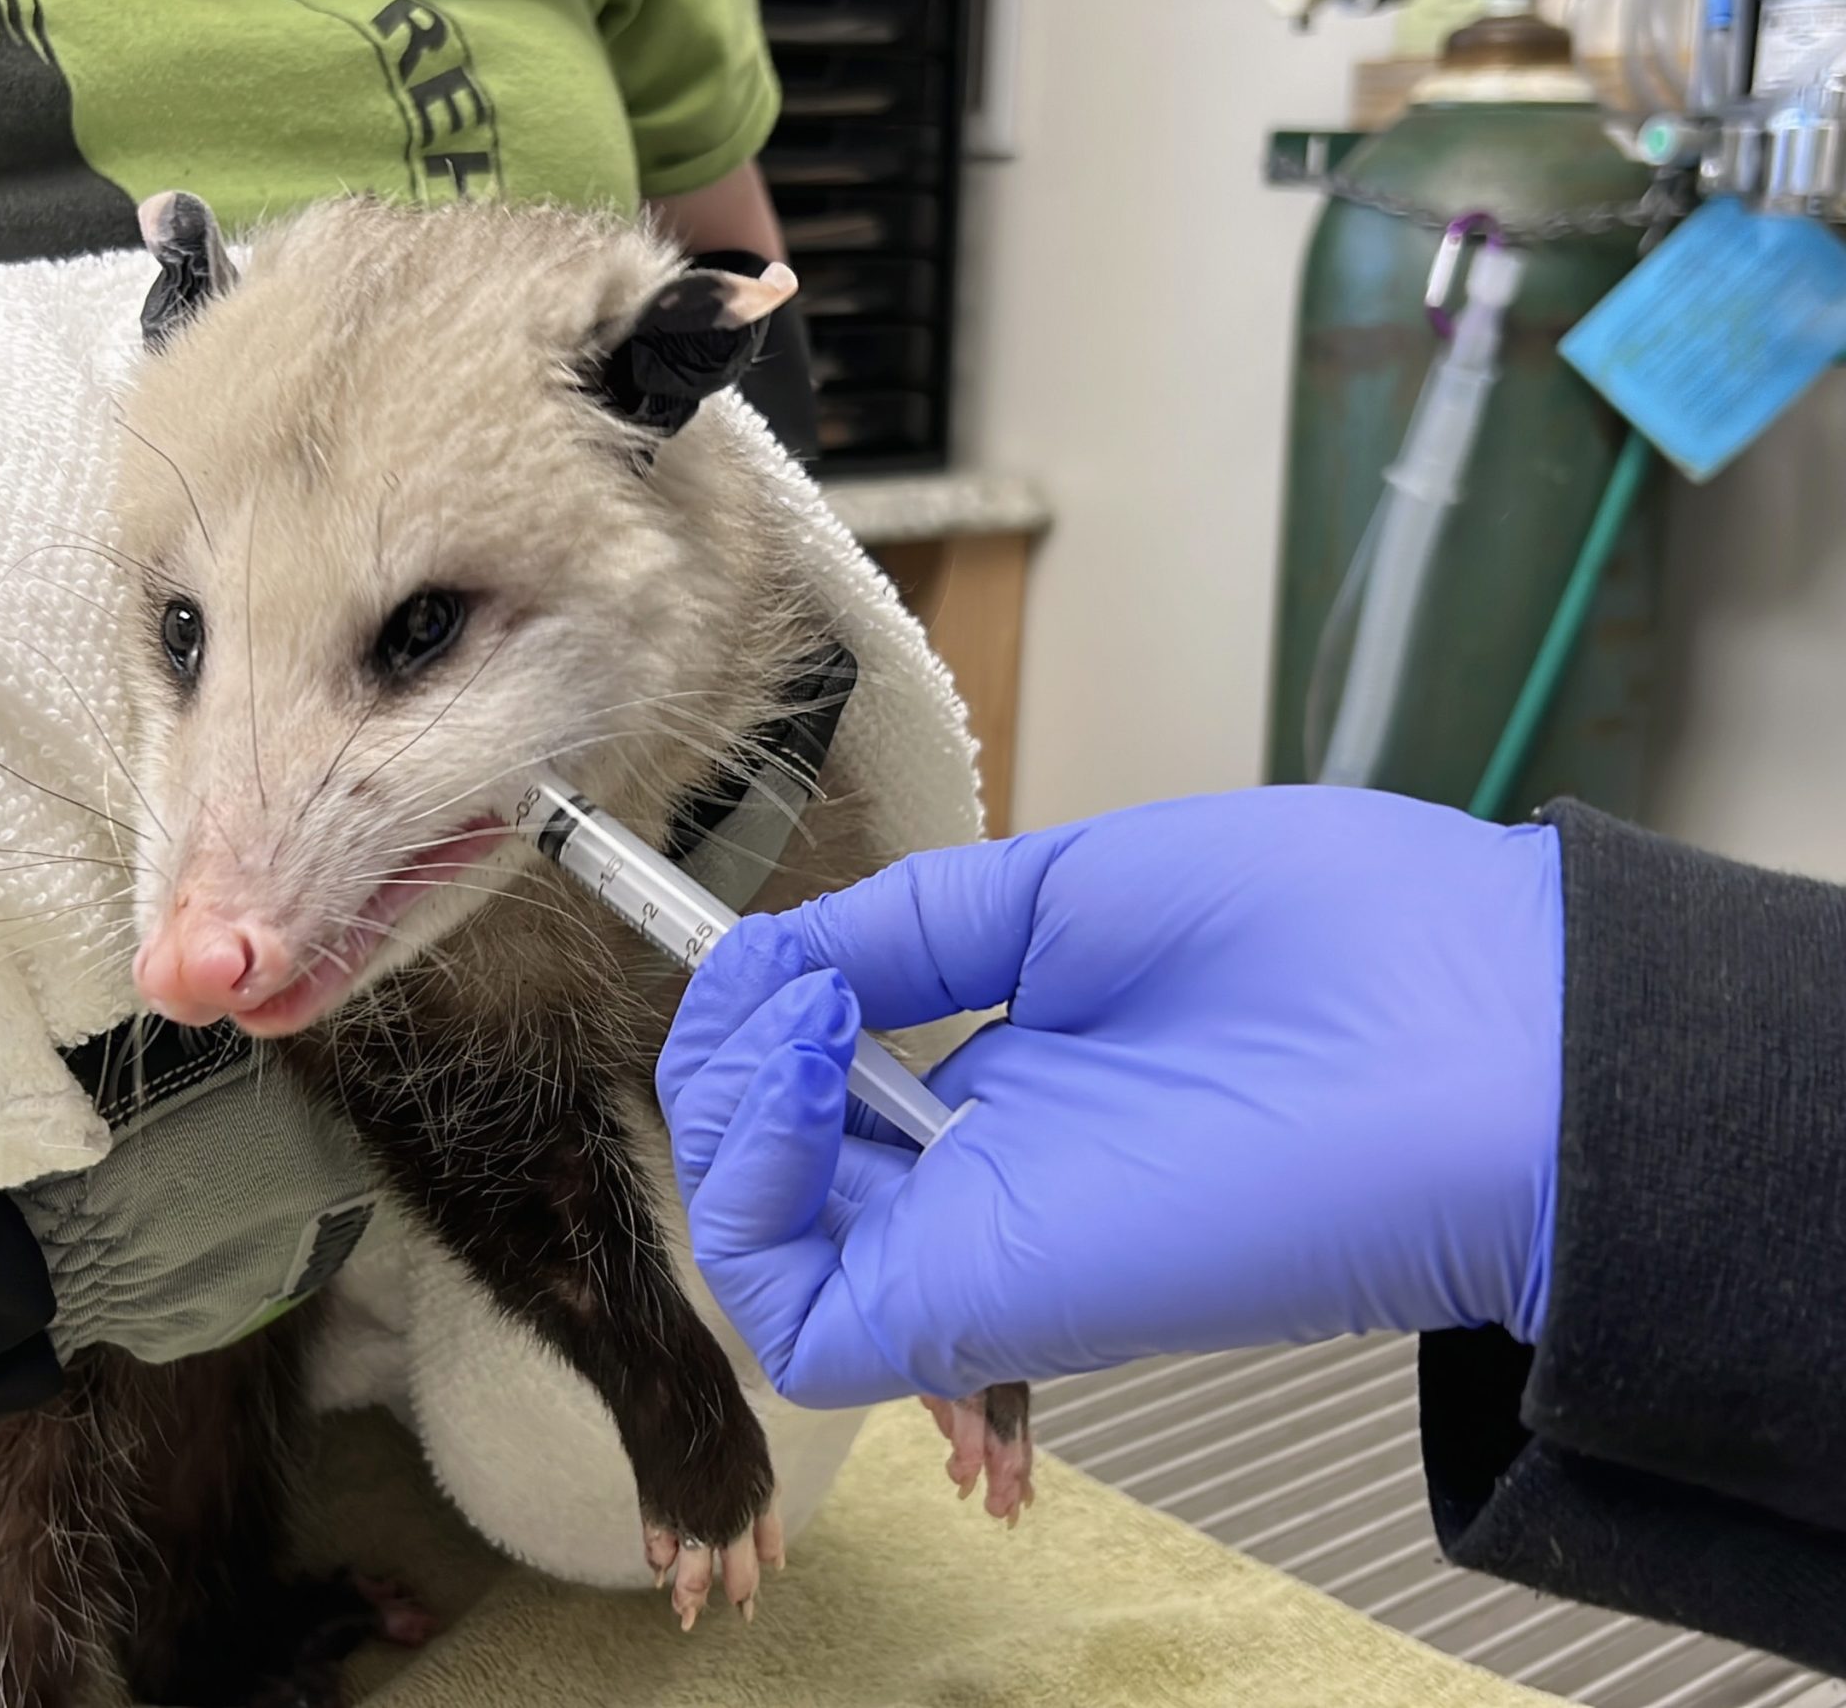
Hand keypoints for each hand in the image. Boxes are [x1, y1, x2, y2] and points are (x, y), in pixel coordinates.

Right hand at [658, 786, 1562, 1408]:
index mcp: (1015, 1095)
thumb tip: (769, 961)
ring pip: (770, 1260)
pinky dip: (749, 1211)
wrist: (1492, 1036)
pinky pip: (804, 1323)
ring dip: (723, 1132)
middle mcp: (984, 1182)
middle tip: (772, 995)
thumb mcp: (1074, 893)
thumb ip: (911, 931)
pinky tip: (799, 1090)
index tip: (774, 959)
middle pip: (783, 1184)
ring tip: (787, 1030)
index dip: (761, 1034)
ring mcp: (981, 1246)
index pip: (829, 1109)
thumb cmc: (1336, 941)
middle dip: (723, 1083)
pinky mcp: (991, 1301)